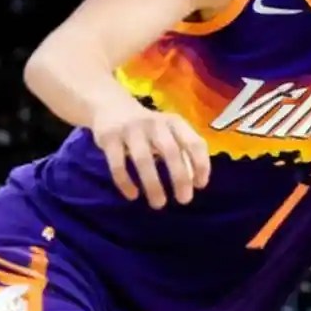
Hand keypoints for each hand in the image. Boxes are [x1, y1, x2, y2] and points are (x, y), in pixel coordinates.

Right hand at [92, 99, 210, 207]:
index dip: (201, 165)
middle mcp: (155, 124)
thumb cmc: (148, 127)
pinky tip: (132, 196)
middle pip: (170, 151)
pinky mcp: (109, 138)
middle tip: (184, 200)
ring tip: (158, 204)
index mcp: (174, 123)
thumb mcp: (168, 133)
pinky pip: (117, 164)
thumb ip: (182, 153)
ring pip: (143, 159)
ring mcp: (131, 129)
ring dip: (153, 184)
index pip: (194, 142)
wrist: (111, 106)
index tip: (200, 186)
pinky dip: (125, 182)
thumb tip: (194, 180)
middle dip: (180, 178)